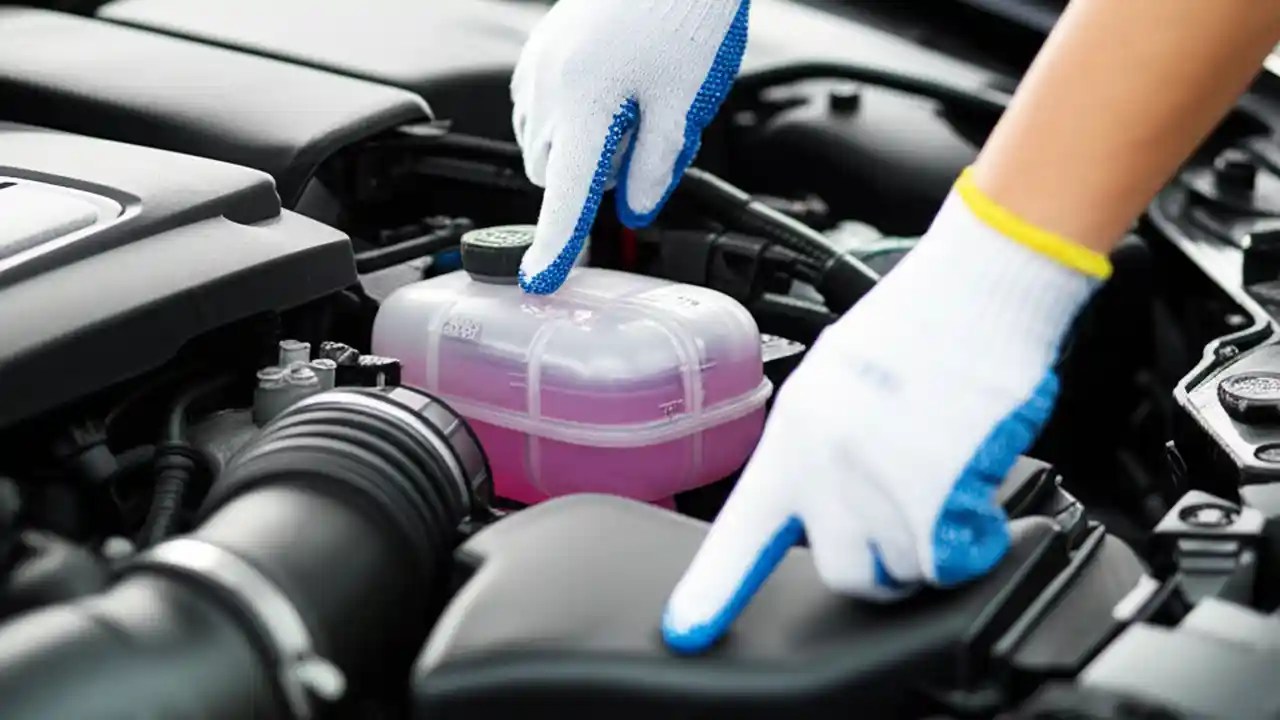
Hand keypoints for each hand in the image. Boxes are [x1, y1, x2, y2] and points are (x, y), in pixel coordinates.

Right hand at [510, 0, 749, 293]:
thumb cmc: (682, 13)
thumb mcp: (684, 103)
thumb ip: (655, 165)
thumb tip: (635, 208)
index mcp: (584, 107)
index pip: (564, 197)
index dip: (555, 244)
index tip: (540, 279)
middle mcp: (549, 87)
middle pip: (554, 172)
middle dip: (592, 175)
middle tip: (648, 142)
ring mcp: (540, 64)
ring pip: (547, 138)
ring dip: (583, 143)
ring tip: (638, 105)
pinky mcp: (544, 46)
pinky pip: (544, 102)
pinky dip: (575, 112)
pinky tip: (617, 85)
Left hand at [661, 172, 1108, 653]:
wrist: (978, 290)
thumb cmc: (917, 324)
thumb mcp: (837, 380)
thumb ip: (824, 447)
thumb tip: (833, 497)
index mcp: (793, 437)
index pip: (743, 531)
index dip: (714, 588)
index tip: (688, 628)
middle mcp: (826, 466)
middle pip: (847, 572)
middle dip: (883, 566)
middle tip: (908, 529)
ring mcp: (879, 484)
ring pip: (903, 569)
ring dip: (930, 544)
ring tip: (945, 485)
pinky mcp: (937, 493)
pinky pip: (953, 558)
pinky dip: (973, 540)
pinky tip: (976, 493)